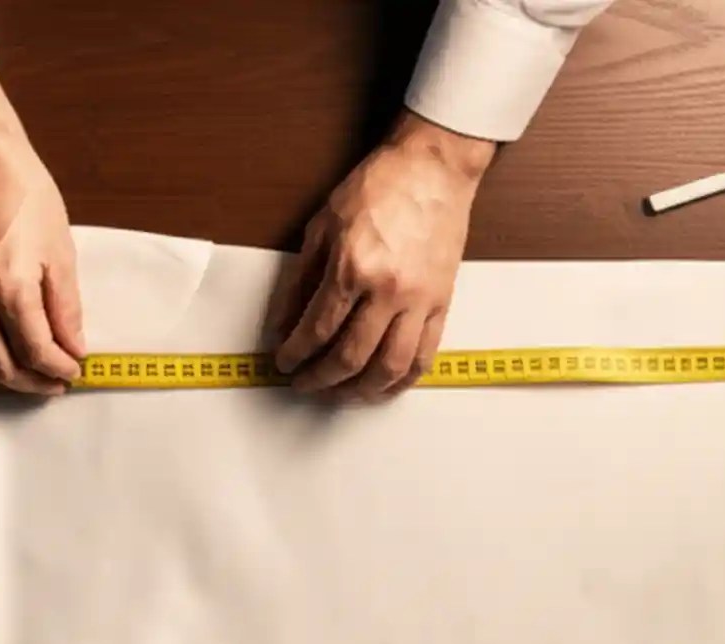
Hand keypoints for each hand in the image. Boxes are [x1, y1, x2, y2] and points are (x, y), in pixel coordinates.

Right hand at [0, 69, 84, 394]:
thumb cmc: (20, 191)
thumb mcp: (60, 248)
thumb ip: (65, 306)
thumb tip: (73, 344)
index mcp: (10, 289)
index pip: (37, 351)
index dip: (60, 367)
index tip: (76, 367)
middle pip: (2, 365)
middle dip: (34, 381)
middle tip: (56, 381)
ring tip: (24, 373)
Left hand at [267, 112, 495, 401]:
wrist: (432, 167)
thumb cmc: (378, 187)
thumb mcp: (322, 225)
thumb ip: (300, 280)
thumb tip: (283, 324)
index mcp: (353, 268)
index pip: (317, 330)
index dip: (295, 354)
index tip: (283, 363)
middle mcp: (388, 291)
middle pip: (350, 357)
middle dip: (320, 379)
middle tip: (304, 384)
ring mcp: (419, 301)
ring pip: (389, 367)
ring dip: (359, 391)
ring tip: (339, 394)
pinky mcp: (441, 303)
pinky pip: (423, 356)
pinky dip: (401, 380)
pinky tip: (382, 388)